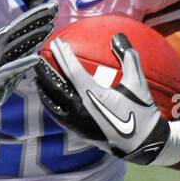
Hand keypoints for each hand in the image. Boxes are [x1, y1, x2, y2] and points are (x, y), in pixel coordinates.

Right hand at [0, 2, 57, 114]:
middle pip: (21, 29)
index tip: (53, 6)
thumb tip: (41, 36)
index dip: (37, 14)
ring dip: (34, 35)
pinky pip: (12, 68)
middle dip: (38, 17)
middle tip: (55, 7)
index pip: (22, 24)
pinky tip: (36, 59)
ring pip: (18, 44)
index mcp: (3, 40)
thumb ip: (23, 47)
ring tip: (50, 27)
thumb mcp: (10, 57)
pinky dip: (23, 63)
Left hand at [35, 32, 170, 163]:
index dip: (62, 55)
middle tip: (36, 58)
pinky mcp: (78, 132)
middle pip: (55, 86)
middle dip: (44, 71)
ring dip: (44, 89)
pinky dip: (50, 105)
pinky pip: (58, 116)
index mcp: (93, 95)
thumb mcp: (137, 82)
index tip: (55, 43)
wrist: (143, 144)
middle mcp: (80, 109)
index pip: (71, 70)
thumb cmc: (141, 112)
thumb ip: (128, 57)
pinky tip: (49, 99)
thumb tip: (118, 36)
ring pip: (52, 104)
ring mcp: (77, 122)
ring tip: (37, 78)